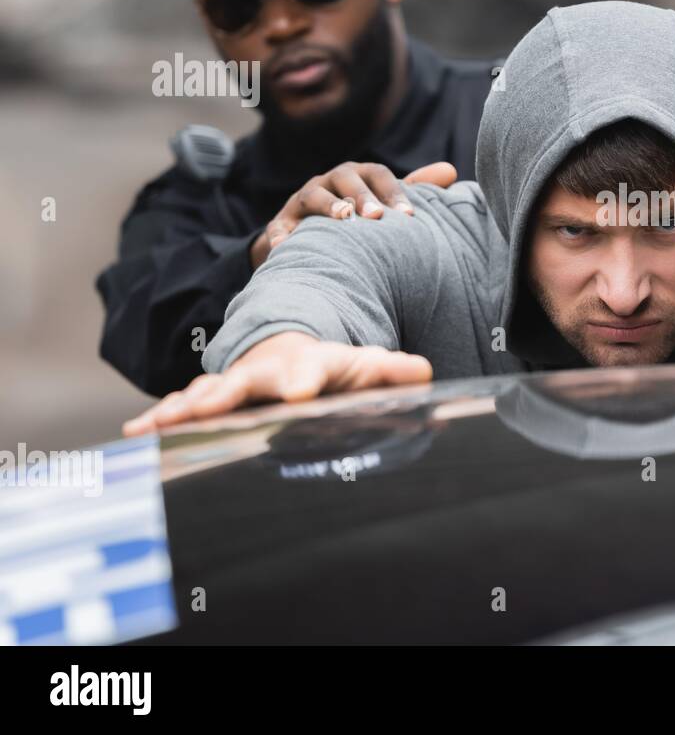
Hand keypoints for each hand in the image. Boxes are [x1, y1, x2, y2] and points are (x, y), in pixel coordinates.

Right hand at [121, 332, 432, 435]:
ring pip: (202, 397)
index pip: (306, 371)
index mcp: (304, 366)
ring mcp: (232, 387)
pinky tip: (133, 436)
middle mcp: (261, 374)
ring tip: (150, 426)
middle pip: (240, 384)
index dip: (302, 380)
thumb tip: (424, 371)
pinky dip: (159, 420)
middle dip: (220, 396)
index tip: (299, 391)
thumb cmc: (333, 370)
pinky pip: (183, 410)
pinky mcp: (212, 403)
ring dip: (178, 411)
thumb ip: (392, 372)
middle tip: (202, 406)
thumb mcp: (365, 368)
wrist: (293, 354)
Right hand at [250, 161, 456, 268]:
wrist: (305, 240)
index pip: (378, 175)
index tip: (409, 217)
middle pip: (346, 179)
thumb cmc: (355, 220)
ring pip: (313, 195)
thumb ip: (414, 190)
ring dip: (328, 205)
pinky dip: (283, 236)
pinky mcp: (281, 224)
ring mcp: (302, 200)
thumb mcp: (382, 204)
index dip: (394, 191)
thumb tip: (451, 171)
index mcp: (358, 177)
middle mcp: (330, 182)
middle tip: (377, 217)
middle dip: (362, 196)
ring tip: (343, 220)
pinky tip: (291, 248)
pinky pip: (280, 228)